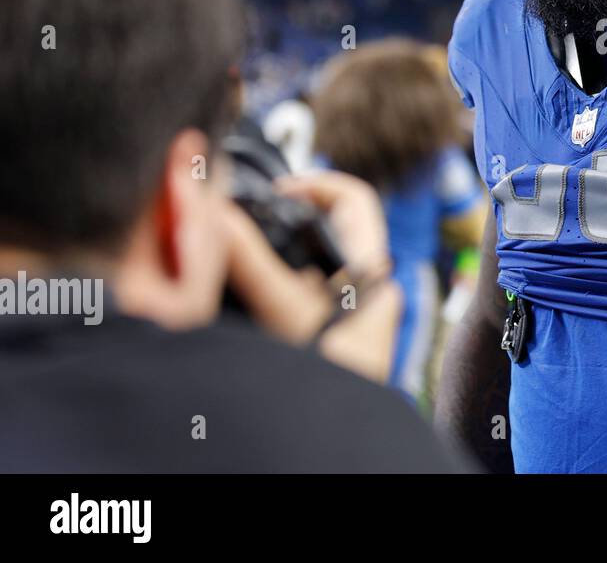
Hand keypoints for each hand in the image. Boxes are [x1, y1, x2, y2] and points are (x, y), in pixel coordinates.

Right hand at [222, 169, 399, 382]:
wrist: (336, 442)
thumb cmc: (328, 380)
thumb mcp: (280, 312)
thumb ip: (246, 261)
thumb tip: (214, 214)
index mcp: (371, 272)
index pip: (356, 199)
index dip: (317, 183)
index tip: (277, 190)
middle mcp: (370, 291)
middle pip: (329, 231)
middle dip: (285, 223)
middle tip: (246, 224)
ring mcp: (355, 317)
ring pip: (313, 268)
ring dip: (276, 261)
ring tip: (239, 260)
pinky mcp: (337, 340)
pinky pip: (308, 299)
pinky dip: (278, 291)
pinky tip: (248, 302)